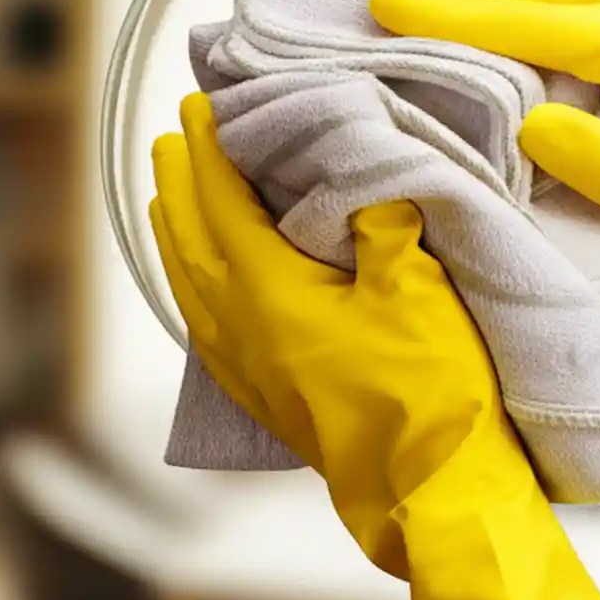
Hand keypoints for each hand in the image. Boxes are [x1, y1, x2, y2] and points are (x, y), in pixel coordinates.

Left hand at [150, 93, 599, 599]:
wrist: (432, 491)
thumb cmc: (428, 390)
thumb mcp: (416, 288)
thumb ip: (380, 223)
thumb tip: (361, 182)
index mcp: (268, 292)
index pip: (222, 203)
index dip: (210, 151)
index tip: (198, 108)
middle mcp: (238, 329)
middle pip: (189, 241)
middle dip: (178, 186)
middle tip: (171, 142)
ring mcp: (245, 370)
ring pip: (188, 287)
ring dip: (175, 235)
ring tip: (168, 203)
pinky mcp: (261, 399)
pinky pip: (202, 329)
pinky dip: (192, 289)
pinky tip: (202, 289)